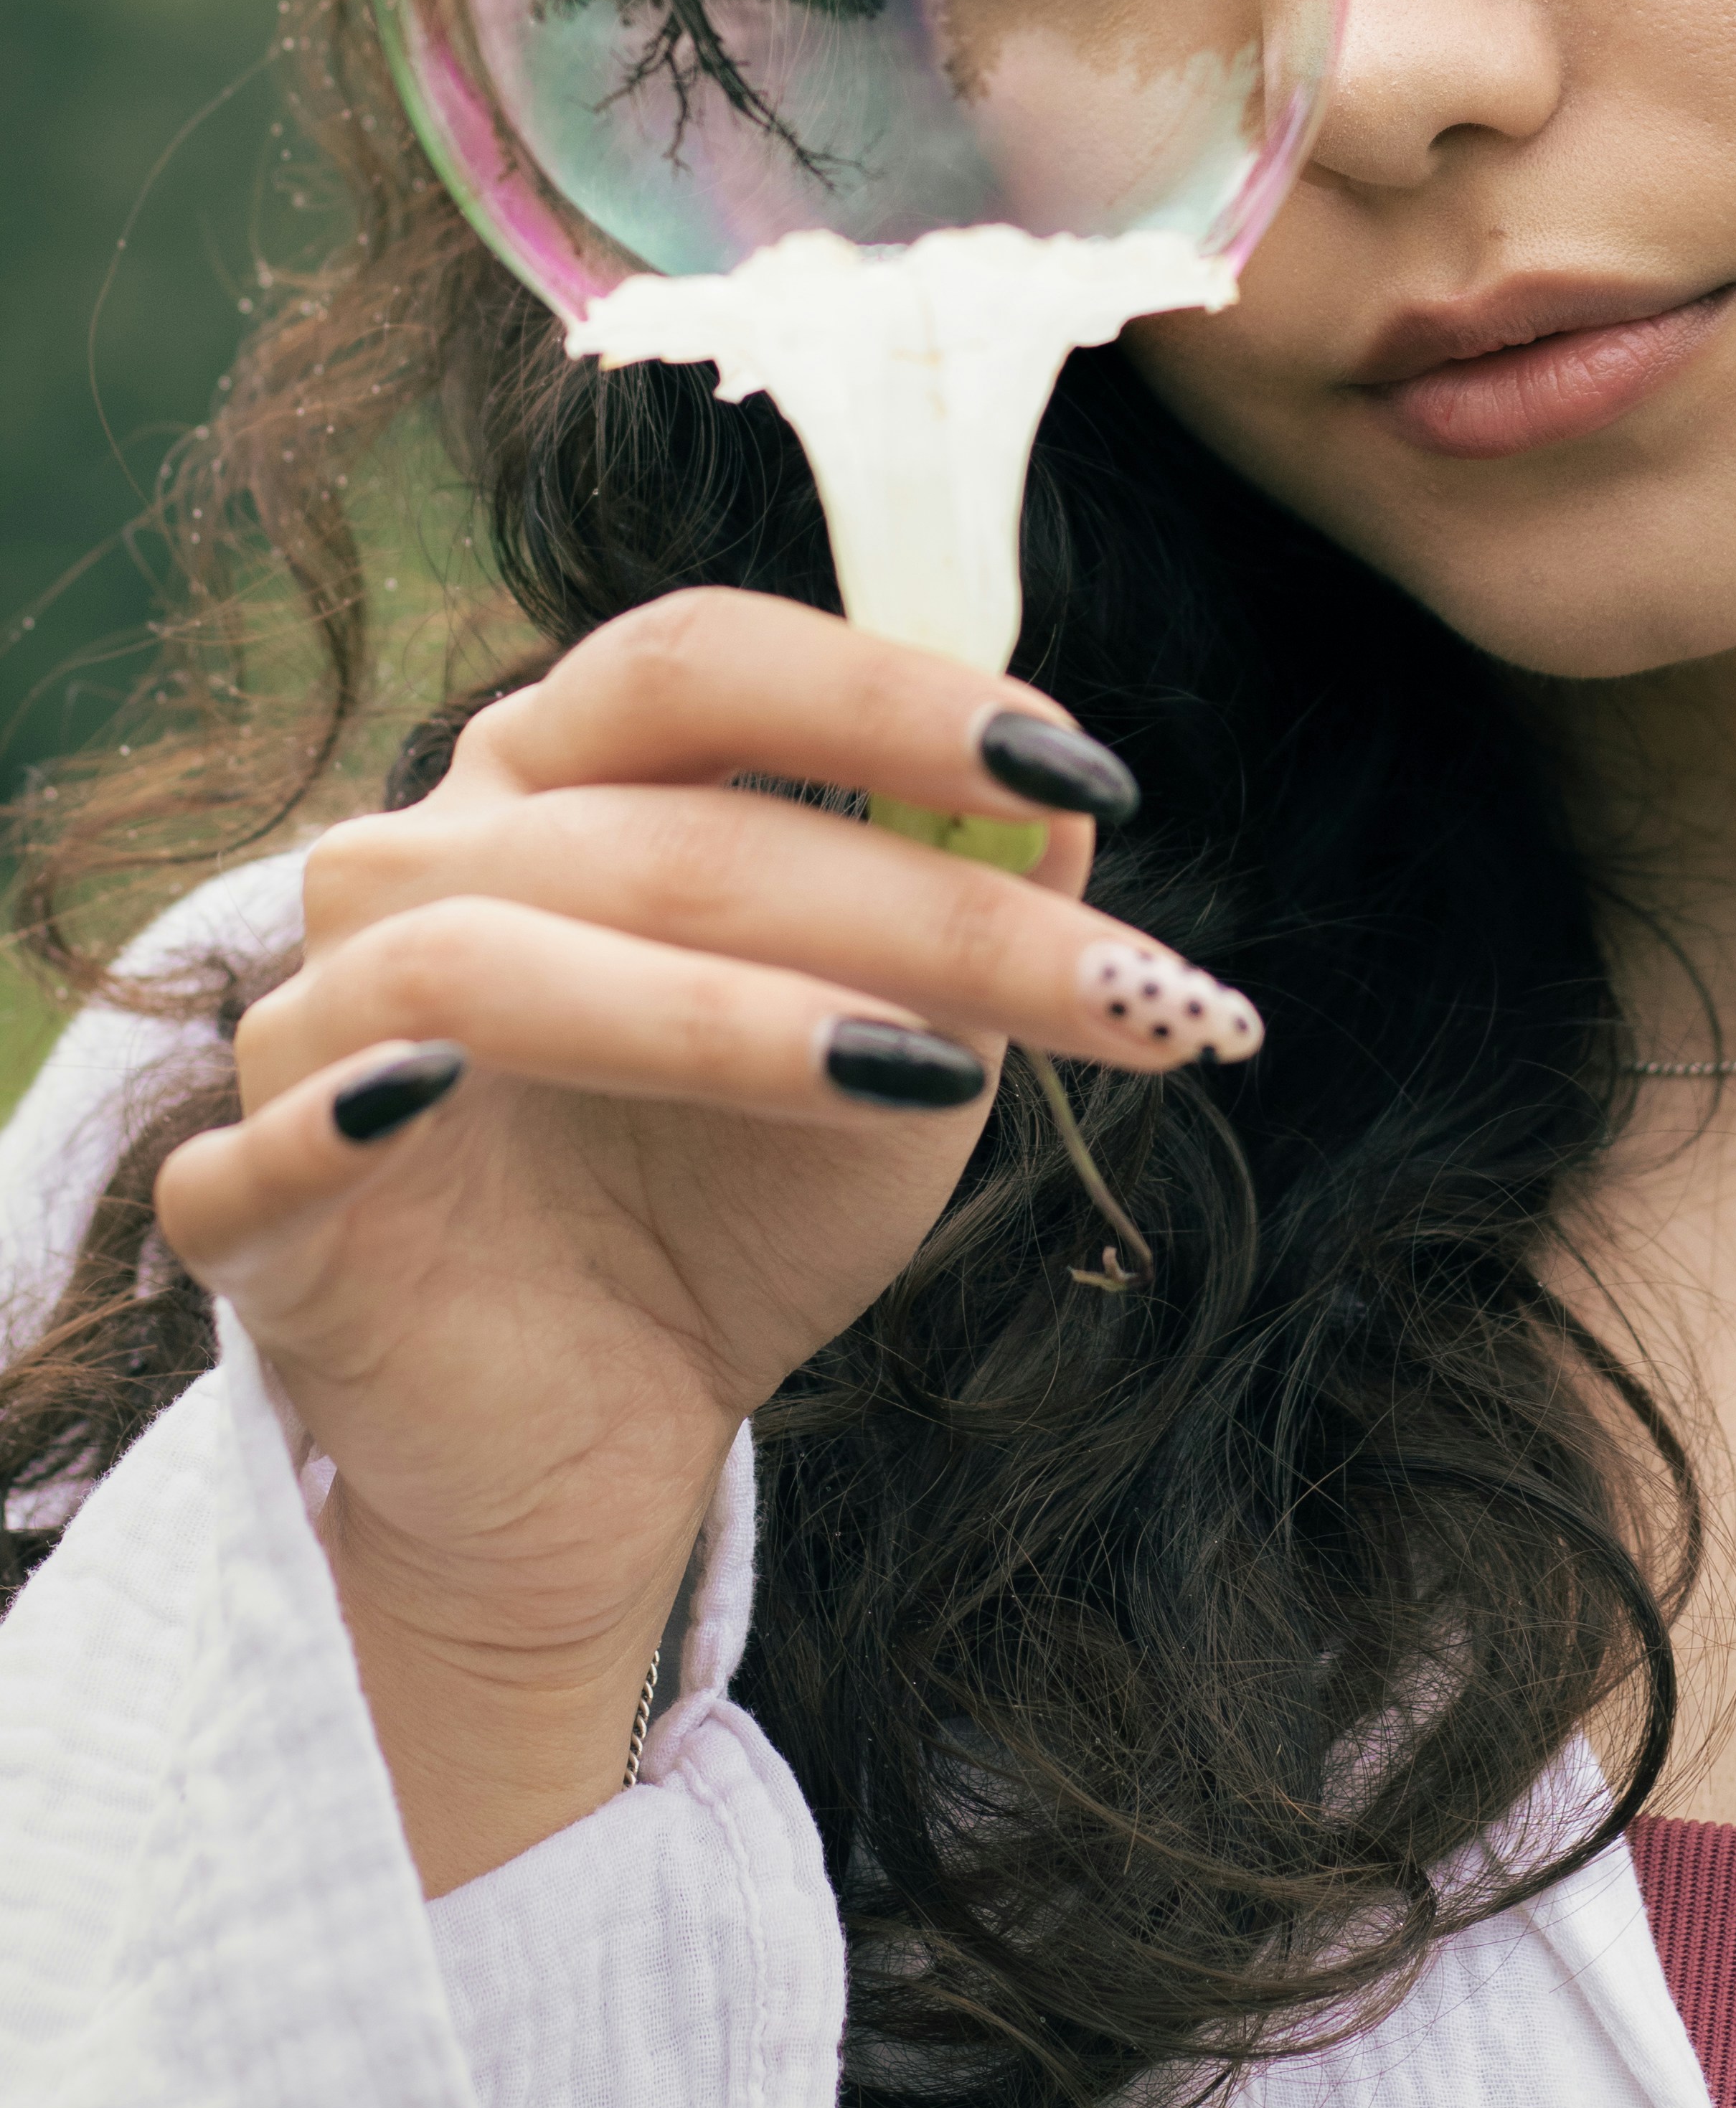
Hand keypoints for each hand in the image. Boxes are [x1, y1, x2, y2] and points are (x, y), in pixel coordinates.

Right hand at [153, 589, 1257, 1889]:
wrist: (593, 1443)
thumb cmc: (734, 1199)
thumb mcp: (897, 1051)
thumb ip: (963, 912)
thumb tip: (1065, 802)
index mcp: (558, 774)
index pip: (702, 663)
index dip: (887, 692)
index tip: (1080, 768)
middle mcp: (421, 860)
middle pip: (659, 826)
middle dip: (914, 903)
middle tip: (1116, 986)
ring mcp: (317, 1027)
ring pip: (488, 960)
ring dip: (721, 1014)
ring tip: (923, 1074)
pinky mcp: (247, 1211)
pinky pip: (270, 1137)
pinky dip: (350, 1111)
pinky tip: (439, 1099)